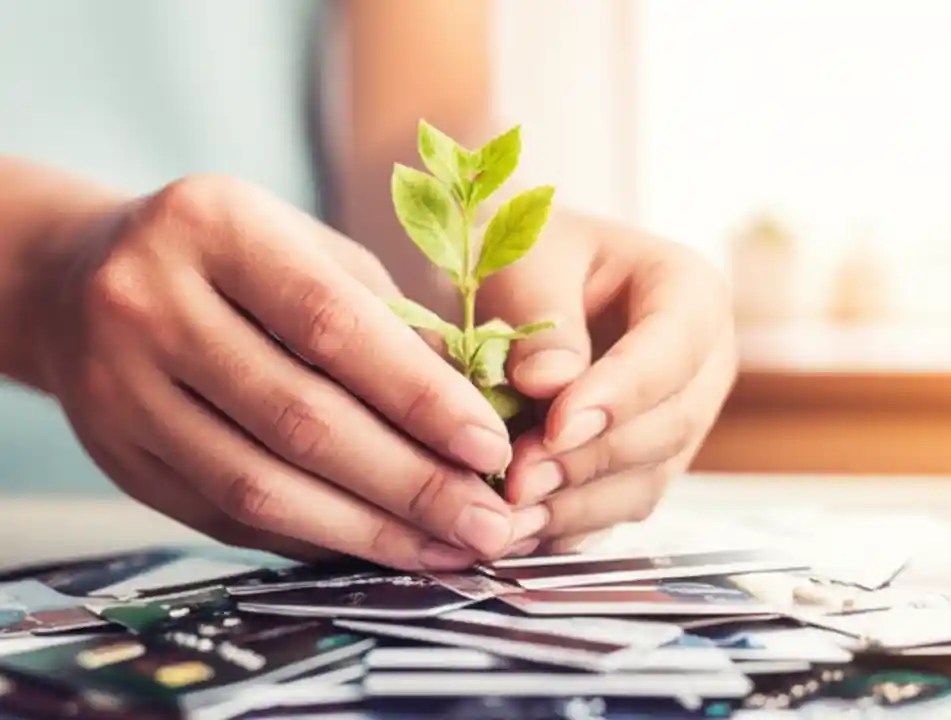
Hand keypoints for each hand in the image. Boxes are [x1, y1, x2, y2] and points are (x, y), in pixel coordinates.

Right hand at [35, 175, 548, 569]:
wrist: (80, 280)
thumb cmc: (235, 259)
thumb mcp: (311, 251)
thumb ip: (390, 321)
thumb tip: (479, 413)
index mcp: (216, 227)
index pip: (333, 326)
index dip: (420, 396)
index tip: (490, 447)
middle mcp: (152, 303)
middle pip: (299, 419)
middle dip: (410, 483)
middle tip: (487, 521)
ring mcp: (120, 386)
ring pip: (258, 486)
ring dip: (367, 531)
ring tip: (446, 550)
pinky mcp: (117, 457)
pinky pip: (226, 517)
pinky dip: (311, 540)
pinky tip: (374, 546)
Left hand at [481, 212, 737, 550]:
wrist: (525, 278)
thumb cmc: (533, 252)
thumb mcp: (529, 259)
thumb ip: (542, 318)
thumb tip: (548, 386)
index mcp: (692, 294)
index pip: (671, 353)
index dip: (619, 396)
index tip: (557, 425)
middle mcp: (703, 365)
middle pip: (667, 428)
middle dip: (590, 460)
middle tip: (518, 478)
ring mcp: (679, 421)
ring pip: (645, 480)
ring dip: (576, 505)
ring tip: (507, 512)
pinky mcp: (645, 465)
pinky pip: (615, 508)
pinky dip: (567, 525)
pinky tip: (516, 531)